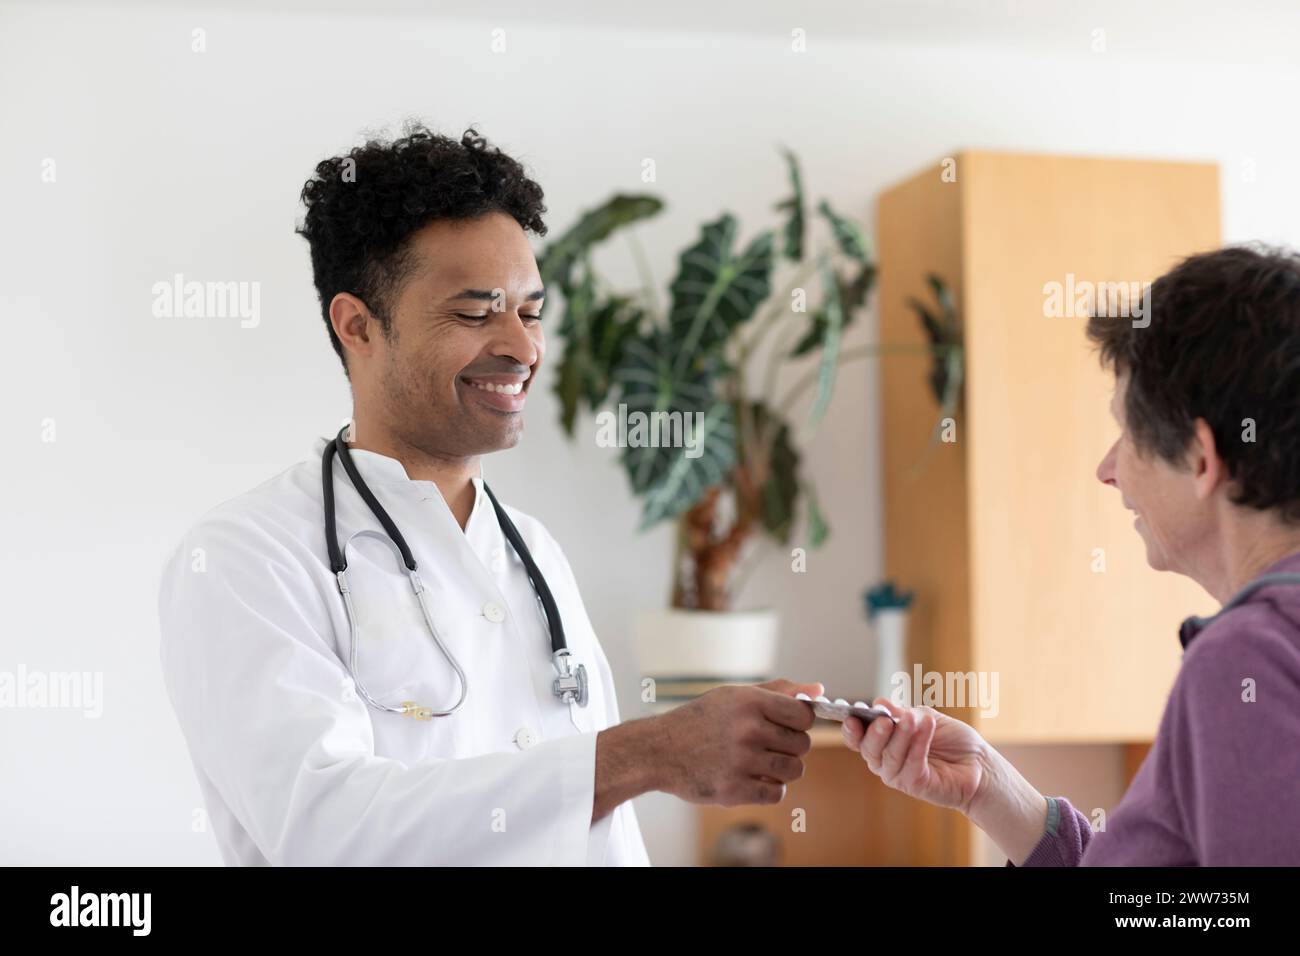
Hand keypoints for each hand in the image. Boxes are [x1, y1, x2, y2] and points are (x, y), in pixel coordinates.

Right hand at [650, 678, 822, 806]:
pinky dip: (769, 789)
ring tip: (761, 763)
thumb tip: (818, 690)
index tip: (786, 726)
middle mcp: (748, 730)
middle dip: (790, 747)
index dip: (800, 722)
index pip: (804, 715)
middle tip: (766, 745)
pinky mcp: (734, 790)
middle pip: (802, 745)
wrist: (659, 750)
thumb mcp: (734, 696)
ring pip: (794, 770)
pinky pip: (777, 793)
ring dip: (782, 769)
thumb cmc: (701, 720)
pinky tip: (751, 779)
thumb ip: (778, 691)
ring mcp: (741, 762)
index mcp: (750, 702)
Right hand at [842, 696, 1049, 863]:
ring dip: (900, 735)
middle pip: (868, 749)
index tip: (852, 715)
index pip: (858, 738)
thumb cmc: (951, 740)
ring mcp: (899, 775)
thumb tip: (880, 703)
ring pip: (889, 756)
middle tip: (885, 719)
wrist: (979, 763)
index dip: (852, 728)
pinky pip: (911, 764)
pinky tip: (927, 727)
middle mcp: (885, 761)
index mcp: (883, 743)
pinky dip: (917, 744)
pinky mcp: (915, 785)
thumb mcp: (925, 717)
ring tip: (912, 719)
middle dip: (875, 732)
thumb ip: (902, 712)